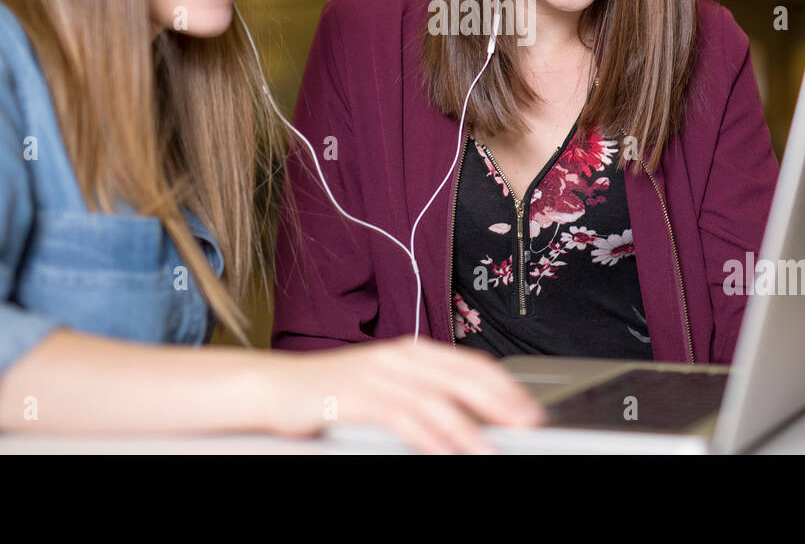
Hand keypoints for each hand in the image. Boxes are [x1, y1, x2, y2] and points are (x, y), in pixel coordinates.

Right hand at [257, 336, 544, 452]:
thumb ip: (423, 396)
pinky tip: (444, 452)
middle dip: (500, 404)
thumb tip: (470, 418)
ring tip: (491, 451)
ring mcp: (375, 373)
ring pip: (435, 400)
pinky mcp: (353, 395)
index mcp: (411, 352)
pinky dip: (426, 436)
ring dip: (468, 428)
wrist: (274, 388)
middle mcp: (398, 357)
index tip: (530, 410)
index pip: (470, 364)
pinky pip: (399, 416)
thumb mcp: (384, 389)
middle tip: (528, 427)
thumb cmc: (331, 394)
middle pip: (461, 378)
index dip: (504, 387)